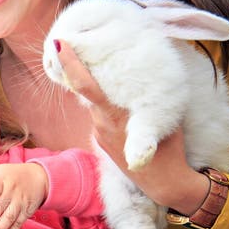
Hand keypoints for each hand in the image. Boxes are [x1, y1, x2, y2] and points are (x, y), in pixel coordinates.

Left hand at [57, 42, 209, 212]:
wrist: (163, 184)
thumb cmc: (169, 150)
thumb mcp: (162, 118)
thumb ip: (145, 98)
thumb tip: (140, 76)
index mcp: (114, 115)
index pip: (85, 86)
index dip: (70, 64)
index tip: (59, 44)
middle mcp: (101, 124)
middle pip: (86, 90)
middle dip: (83, 70)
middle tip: (85, 47)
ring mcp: (99, 134)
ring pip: (94, 103)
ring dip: (99, 89)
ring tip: (110, 73)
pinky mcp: (100, 141)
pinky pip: (99, 116)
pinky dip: (105, 106)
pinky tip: (119, 103)